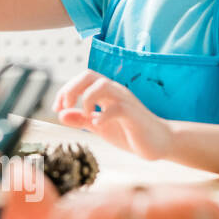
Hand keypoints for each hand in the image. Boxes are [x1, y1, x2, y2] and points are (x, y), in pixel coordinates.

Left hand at [53, 69, 173, 160]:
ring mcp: (125, 101)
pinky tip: (98, 125)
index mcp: (105, 92)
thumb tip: (60, 114)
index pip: (81, 79)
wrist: (161, 143)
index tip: (57, 108)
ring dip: (86, 98)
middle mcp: (115, 92)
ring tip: (85, 114)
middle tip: (65, 107)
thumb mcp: (99, 126)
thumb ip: (81, 120)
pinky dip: (103, 115)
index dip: (65, 90)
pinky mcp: (134, 115)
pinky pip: (118, 107)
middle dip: (71, 88)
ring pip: (103, 85)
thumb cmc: (129, 132)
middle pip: (89, 75)